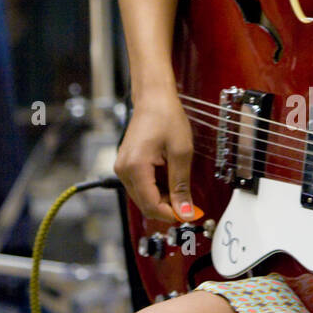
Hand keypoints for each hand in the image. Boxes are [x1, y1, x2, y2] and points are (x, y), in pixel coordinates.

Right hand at [114, 92, 197, 223]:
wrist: (153, 98)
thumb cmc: (165, 117)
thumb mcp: (181, 153)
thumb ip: (181, 185)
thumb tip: (185, 210)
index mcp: (135, 167)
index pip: (151, 205)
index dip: (171, 214)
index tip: (189, 213)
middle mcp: (123, 170)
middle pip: (145, 205)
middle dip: (167, 208)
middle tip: (188, 203)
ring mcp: (122, 168)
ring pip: (143, 198)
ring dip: (162, 199)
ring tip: (180, 187)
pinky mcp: (126, 165)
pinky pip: (141, 187)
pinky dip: (156, 189)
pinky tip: (170, 180)